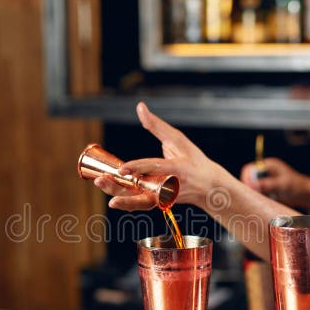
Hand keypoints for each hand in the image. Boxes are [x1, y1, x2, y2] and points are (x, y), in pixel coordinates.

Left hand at [93, 102, 222, 210]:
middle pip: (142, 190)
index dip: (138, 168)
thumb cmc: (194, 160)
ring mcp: (164, 197)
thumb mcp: (179, 139)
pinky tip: (107, 189)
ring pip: (138, 201)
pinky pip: (138, 202)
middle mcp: (170, 186)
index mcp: (178, 169)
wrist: (209, 187)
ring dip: (118, 195)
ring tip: (100, 184)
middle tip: (101, 181)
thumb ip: (157, 125)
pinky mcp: (158, 203)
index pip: (155, 168)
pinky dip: (123, 199)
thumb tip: (140, 106)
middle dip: (120, 187)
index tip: (122, 169)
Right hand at [240, 157, 308, 206]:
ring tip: (264, 199)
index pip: (249, 169)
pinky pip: (257, 194)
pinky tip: (267, 201)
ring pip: (252, 187)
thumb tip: (252, 185)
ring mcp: (265, 180)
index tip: (248, 189)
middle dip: (249, 188)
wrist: (306, 194)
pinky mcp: (267, 189)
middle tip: (253, 197)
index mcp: (268, 165)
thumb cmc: (297, 186)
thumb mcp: (282, 185)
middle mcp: (265, 171)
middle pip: (248, 178)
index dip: (246, 179)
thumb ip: (266, 184)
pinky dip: (259, 198)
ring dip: (254, 194)